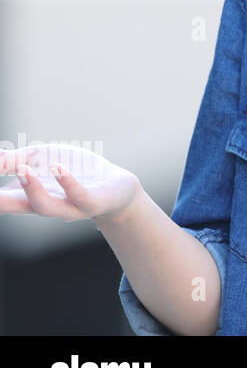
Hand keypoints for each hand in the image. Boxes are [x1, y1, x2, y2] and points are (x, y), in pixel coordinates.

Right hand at [0, 144, 140, 222]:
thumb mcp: (38, 160)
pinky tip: (58, 169)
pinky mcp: (91, 202)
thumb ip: (12, 161)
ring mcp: (67, 207)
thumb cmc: (72, 171)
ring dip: (31, 187)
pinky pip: (78, 196)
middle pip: (14, 207)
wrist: (114, 185)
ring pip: (44, 205)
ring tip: (23, 167)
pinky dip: (67, 183)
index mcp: (26, 197)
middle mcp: (43, 205)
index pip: (0, 200)